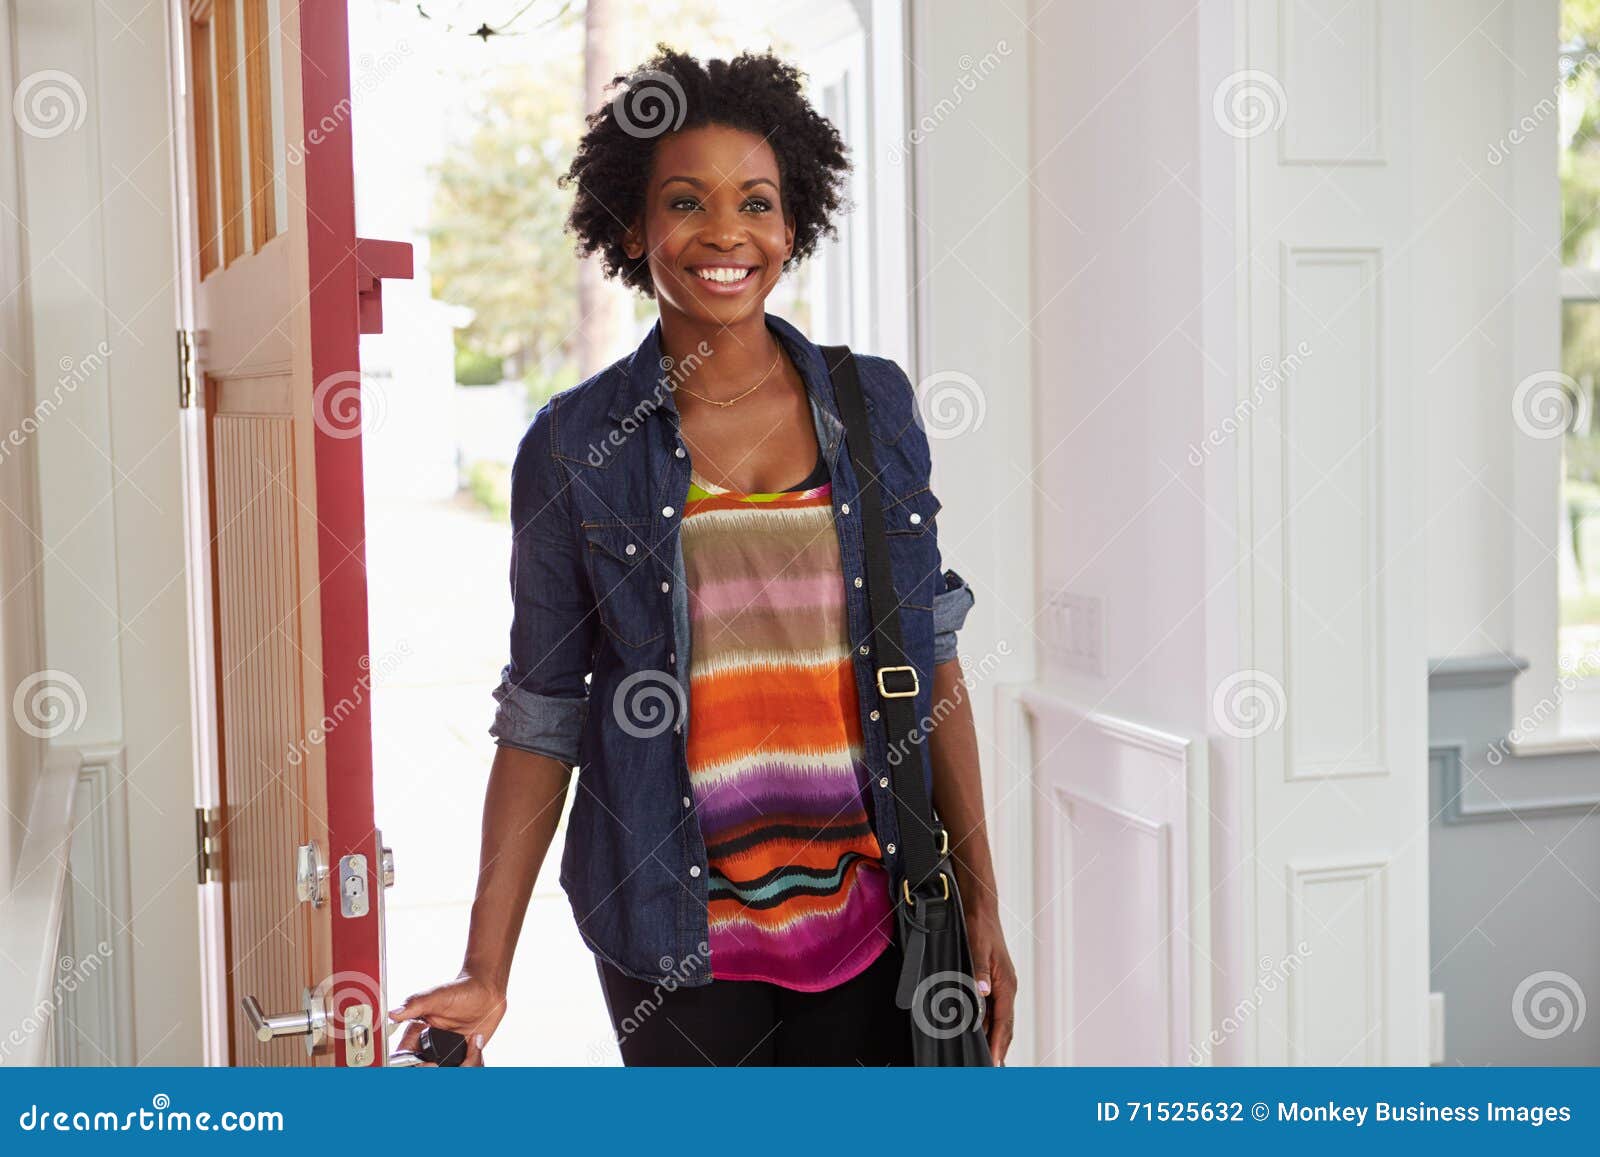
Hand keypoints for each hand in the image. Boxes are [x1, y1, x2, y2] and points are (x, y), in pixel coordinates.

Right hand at [386, 972, 505, 1066]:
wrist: (487, 991)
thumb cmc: (461, 988)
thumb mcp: (436, 996)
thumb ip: (414, 1004)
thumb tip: (393, 1013)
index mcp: (417, 1034)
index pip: (405, 1059)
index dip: (416, 1066)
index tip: (430, 1063)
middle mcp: (430, 1046)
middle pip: (425, 1071)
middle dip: (438, 1069)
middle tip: (450, 1058)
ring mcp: (446, 1052)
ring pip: (446, 1074)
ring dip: (460, 1066)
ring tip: (470, 1046)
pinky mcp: (463, 1055)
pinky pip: (464, 1070)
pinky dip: (472, 1063)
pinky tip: (476, 1044)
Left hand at [967, 907, 1016, 1064]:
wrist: (980, 909)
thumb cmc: (979, 927)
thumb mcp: (976, 947)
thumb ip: (978, 971)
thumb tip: (982, 992)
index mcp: (1006, 984)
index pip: (1004, 1021)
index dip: (998, 1043)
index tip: (995, 1062)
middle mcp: (1007, 988)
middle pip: (1005, 1026)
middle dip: (999, 1048)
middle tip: (992, 1069)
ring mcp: (1001, 985)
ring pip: (999, 1019)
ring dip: (994, 1038)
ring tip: (986, 1059)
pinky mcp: (994, 982)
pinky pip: (993, 1010)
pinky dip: (988, 1025)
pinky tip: (980, 1033)